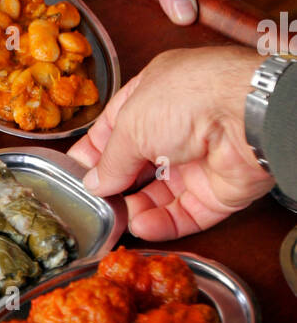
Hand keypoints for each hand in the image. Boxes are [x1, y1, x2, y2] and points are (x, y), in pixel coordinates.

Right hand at [68, 47, 272, 238]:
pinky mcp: (219, 191)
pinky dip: (164, 222)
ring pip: (161, 193)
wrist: (246, 117)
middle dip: (115, 184)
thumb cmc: (187, 100)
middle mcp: (178, 126)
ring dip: (137, 207)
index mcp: (155, 95)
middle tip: (93, 203)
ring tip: (116, 219)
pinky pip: (186, 212)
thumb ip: (109, 160)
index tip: (75, 174)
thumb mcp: (131, 126)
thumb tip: (94, 184)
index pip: (117, 126)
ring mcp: (200, 159)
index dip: (95, 151)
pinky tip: (142, 227)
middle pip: (139, 163)